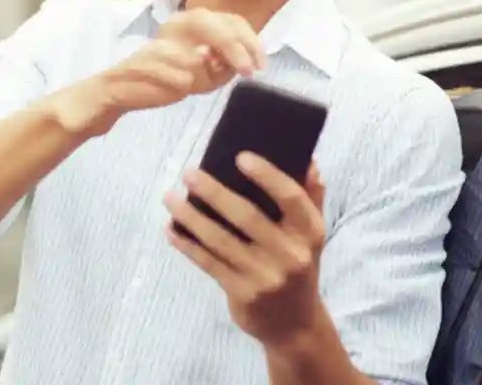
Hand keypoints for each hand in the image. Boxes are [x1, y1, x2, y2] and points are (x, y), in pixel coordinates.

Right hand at [54, 9, 265, 137]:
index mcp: (193, 22)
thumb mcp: (205, 73)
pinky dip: (181, 77)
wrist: (122, 92)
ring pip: (195, 49)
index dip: (251, 42)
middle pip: (215, 25)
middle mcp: (177, 25)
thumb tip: (244, 61)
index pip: (232, 21)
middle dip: (237, 49)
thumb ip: (226, 65)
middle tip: (249, 72)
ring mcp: (160, 43)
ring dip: (208, 66)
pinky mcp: (144, 62)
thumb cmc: (167, 79)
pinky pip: (171, 69)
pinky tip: (184, 84)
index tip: (261, 66)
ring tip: (211, 77)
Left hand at [165, 152, 328, 348]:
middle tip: (189, 173)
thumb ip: (310, 196)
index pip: (290, 197)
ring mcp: (265, 276)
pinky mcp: (243, 293)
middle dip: (213, 192)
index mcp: (310, 232)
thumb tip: (306, 159)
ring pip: (220, 239)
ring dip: (190, 216)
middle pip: (246, 216)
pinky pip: (209, 263)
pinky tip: (171, 229)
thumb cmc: (299, 266)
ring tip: (170, 197)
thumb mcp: (311, 234)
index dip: (266, 175)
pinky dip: (187, 245)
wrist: (296, 324)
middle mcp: (291, 254)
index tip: (240, 157)